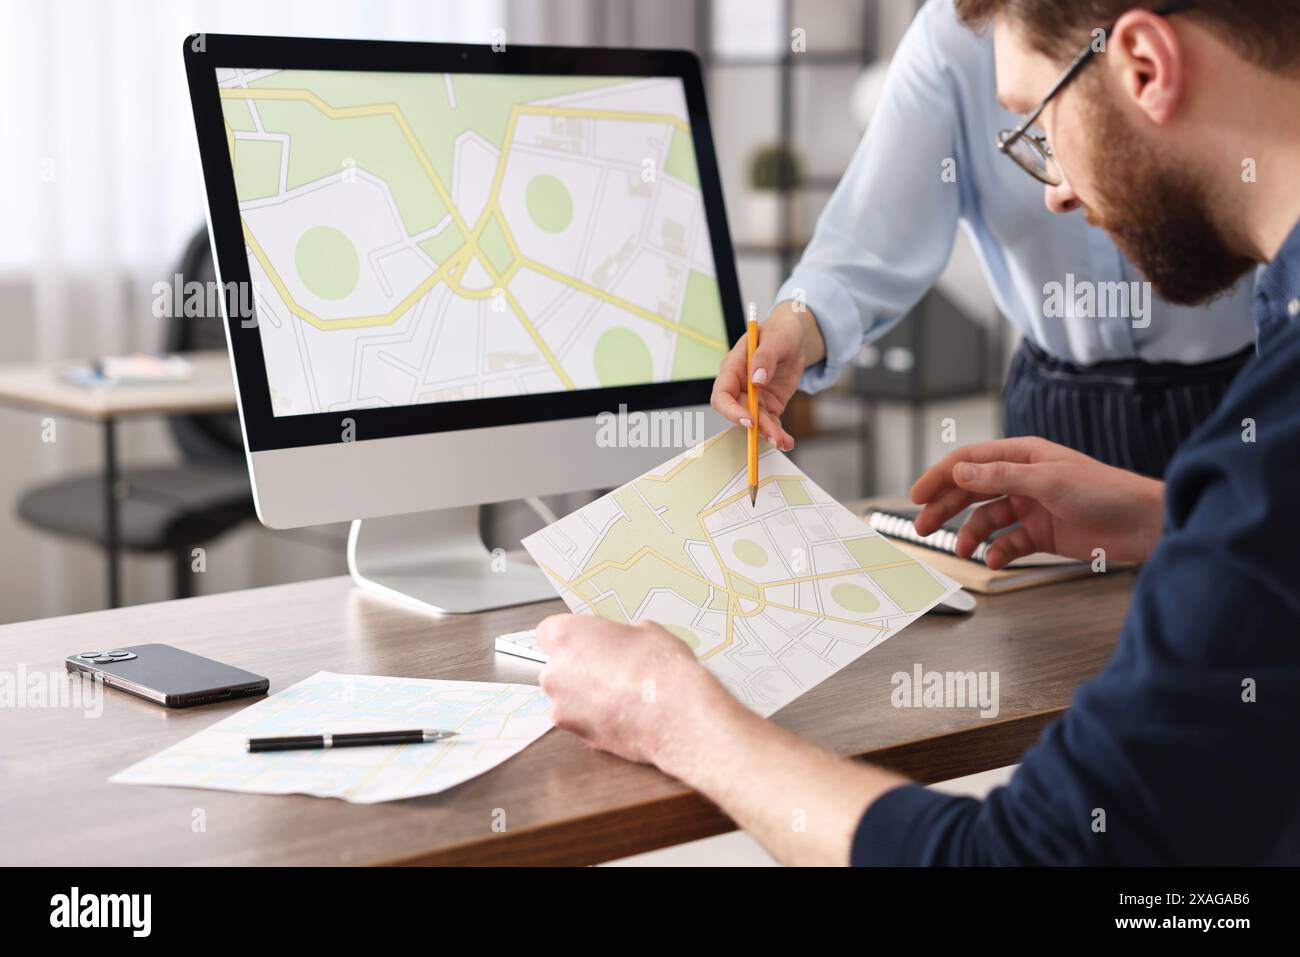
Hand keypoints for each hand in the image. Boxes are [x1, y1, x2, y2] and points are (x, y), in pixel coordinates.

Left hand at [536, 614, 736, 765]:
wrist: (677, 715)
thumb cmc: (662, 669)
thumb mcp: (647, 631)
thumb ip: (621, 635)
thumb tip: (625, 642)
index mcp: (566, 636)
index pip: (549, 632)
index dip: (572, 637)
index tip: (587, 641)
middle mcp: (555, 672)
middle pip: (556, 666)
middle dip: (579, 667)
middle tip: (611, 666)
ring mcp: (562, 707)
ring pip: (568, 696)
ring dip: (587, 695)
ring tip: (622, 692)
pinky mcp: (577, 736)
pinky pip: (582, 720)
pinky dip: (597, 718)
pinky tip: (624, 712)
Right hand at [710, 301, 825, 451]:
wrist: (795, 337)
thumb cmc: (781, 332)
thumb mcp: (777, 338)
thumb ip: (765, 357)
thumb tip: (757, 379)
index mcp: (733, 367)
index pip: (722, 394)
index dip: (731, 410)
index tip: (748, 419)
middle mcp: (740, 385)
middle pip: (739, 413)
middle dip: (755, 426)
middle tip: (772, 435)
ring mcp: (754, 397)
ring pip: (756, 421)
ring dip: (768, 433)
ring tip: (782, 441)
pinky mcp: (769, 405)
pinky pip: (770, 423)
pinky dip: (778, 433)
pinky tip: (787, 441)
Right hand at [909, 436, 1164, 567]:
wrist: (1143, 524)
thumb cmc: (1105, 492)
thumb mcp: (1048, 480)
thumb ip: (1001, 477)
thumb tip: (960, 472)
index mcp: (1022, 456)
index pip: (969, 461)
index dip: (940, 477)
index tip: (916, 496)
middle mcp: (1022, 479)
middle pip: (970, 491)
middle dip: (945, 508)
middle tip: (923, 527)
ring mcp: (1031, 507)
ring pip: (986, 519)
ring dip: (971, 534)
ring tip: (963, 550)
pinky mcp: (1041, 534)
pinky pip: (1008, 542)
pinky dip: (998, 552)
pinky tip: (996, 559)